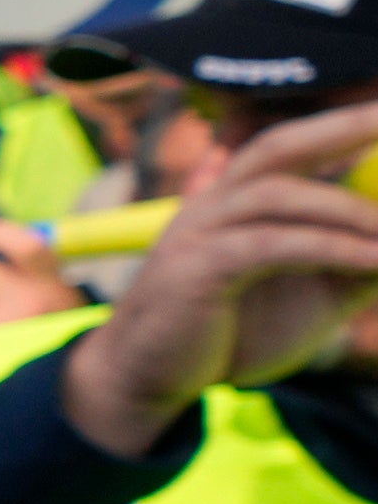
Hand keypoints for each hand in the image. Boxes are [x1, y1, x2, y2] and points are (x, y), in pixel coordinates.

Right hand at [62, 104, 377, 454]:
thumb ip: (354, 266)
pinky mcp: (196, 268)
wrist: (148, 378)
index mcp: (235, 202)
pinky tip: (375, 261)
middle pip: (277, 146)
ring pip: (278, 193)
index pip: (292, 148)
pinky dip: (331, 248)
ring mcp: (199, 232)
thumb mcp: (310, 298)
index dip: (342, 125)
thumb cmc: (229, 334)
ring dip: (350, 209)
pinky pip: (272, 245)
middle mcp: (213, 204)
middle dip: (342, 126)